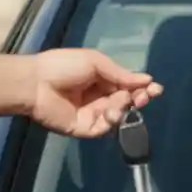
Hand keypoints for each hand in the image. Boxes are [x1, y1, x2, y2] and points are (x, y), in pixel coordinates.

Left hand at [29, 48, 163, 137]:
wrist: (35, 83)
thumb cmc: (63, 66)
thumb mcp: (96, 62)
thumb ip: (121, 74)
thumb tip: (147, 79)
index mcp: (103, 81)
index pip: (129, 87)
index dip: (143, 88)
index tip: (156, 88)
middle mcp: (101, 98)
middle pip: (128, 102)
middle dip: (140, 99)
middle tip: (146, 96)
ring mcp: (93, 115)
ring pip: (120, 116)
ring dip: (125, 108)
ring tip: (120, 101)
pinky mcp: (85, 129)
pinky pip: (105, 128)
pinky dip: (112, 121)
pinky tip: (110, 112)